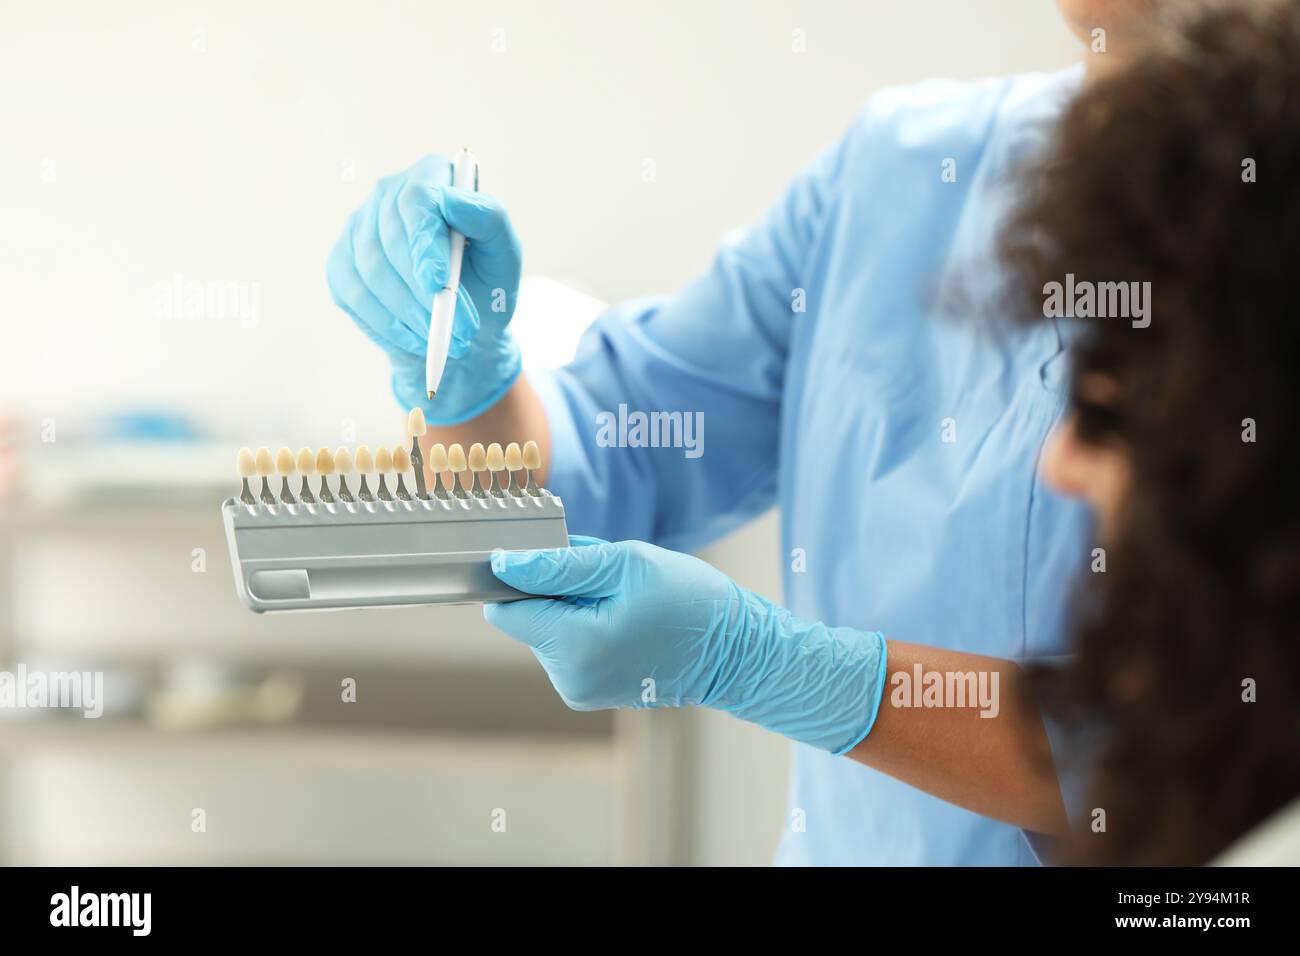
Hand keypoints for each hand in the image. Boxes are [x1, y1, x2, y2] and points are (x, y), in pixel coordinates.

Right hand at [326, 154, 522, 423]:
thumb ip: (489, 219)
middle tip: (459, 330)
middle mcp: (389, 193)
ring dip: (409, 313)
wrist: (460, 323)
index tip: (439, 285)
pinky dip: (388, 324)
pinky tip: (417, 339)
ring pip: (371, 270)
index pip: (417, 201)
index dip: (425, 244)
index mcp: (431, 176)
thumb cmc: (487, 281)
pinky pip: (354, 294)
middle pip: (391, 238)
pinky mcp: (342, 263)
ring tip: (447, 340)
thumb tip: (451, 200)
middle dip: (423, 292)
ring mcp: (359, 227)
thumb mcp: (504, 253)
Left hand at [484, 537, 888, 753]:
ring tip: (622, 600)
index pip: (506, 609)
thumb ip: (560, 565)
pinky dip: (585, 626)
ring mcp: (579, 690)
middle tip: (608, 578)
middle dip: (556, 590)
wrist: (737, 651)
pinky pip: (566, 648)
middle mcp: (569, 677)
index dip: (519, 577)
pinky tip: (623, 620)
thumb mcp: (626, 564)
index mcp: (575, 645)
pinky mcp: (589, 691)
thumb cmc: (689, 601)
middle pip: (528, 618)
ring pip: (547, 631)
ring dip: (573, 607)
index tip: (551, 558)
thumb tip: (504, 564)